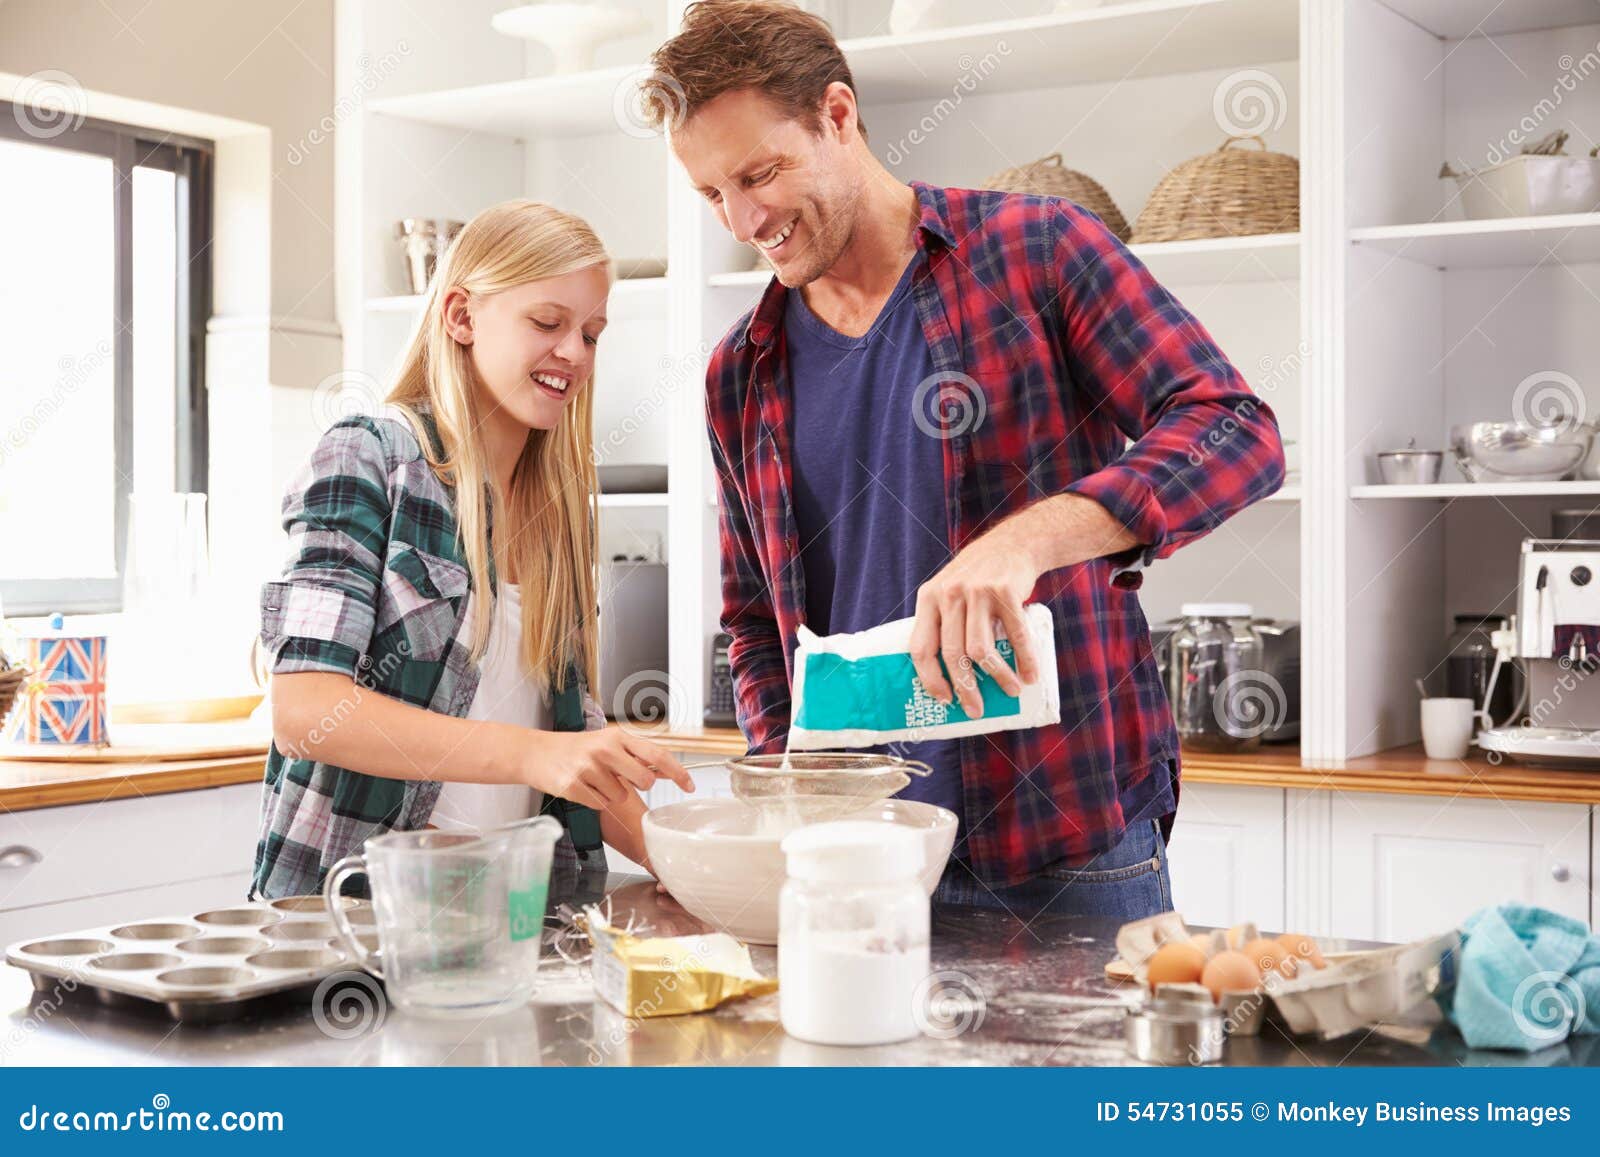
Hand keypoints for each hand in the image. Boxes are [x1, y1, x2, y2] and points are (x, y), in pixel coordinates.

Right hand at [523, 729, 693, 810]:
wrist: (537, 753)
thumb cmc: (576, 749)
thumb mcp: (608, 744)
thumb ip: (636, 757)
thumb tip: (666, 770)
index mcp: (618, 737)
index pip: (657, 754)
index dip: (678, 772)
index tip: (690, 785)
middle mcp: (605, 749)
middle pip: (644, 780)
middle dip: (638, 785)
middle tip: (620, 778)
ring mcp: (588, 767)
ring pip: (620, 796)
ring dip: (610, 793)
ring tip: (593, 779)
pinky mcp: (574, 786)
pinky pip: (599, 804)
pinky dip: (594, 800)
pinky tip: (582, 787)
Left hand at [909, 518, 1043, 718]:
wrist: (1013, 544)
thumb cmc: (978, 577)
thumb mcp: (949, 591)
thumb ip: (942, 623)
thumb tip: (946, 677)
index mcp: (929, 598)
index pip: (921, 647)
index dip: (930, 678)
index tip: (943, 699)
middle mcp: (950, 595)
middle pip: (953, 654)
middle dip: (966, 689)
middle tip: (976, 709)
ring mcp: (978, 593)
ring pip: (981, 650)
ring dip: (998, 678)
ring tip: (1011, 691)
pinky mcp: (1006, 592)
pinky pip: (1015, 635)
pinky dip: (1025, 659)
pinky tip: (1030, 675)